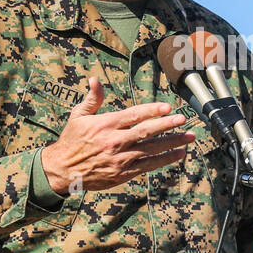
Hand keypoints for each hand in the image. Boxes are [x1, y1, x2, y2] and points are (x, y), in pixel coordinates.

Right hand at [39, 77, 195, 194]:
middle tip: (184, 120)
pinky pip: (149, 166)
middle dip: (167, 125)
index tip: (168, 107)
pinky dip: (165, 160)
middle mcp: (115, 141)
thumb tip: (94, 79)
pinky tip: (179, 154)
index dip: (152, 111)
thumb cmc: (72, 140)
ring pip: (151, 150)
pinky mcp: (124, 173)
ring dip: (172, 143)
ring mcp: (120, 158)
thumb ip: (92, 98)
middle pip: (146, 132)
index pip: (133, 115)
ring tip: (189, 137)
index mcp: (105, 124)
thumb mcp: (78, 115)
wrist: (63, 170)